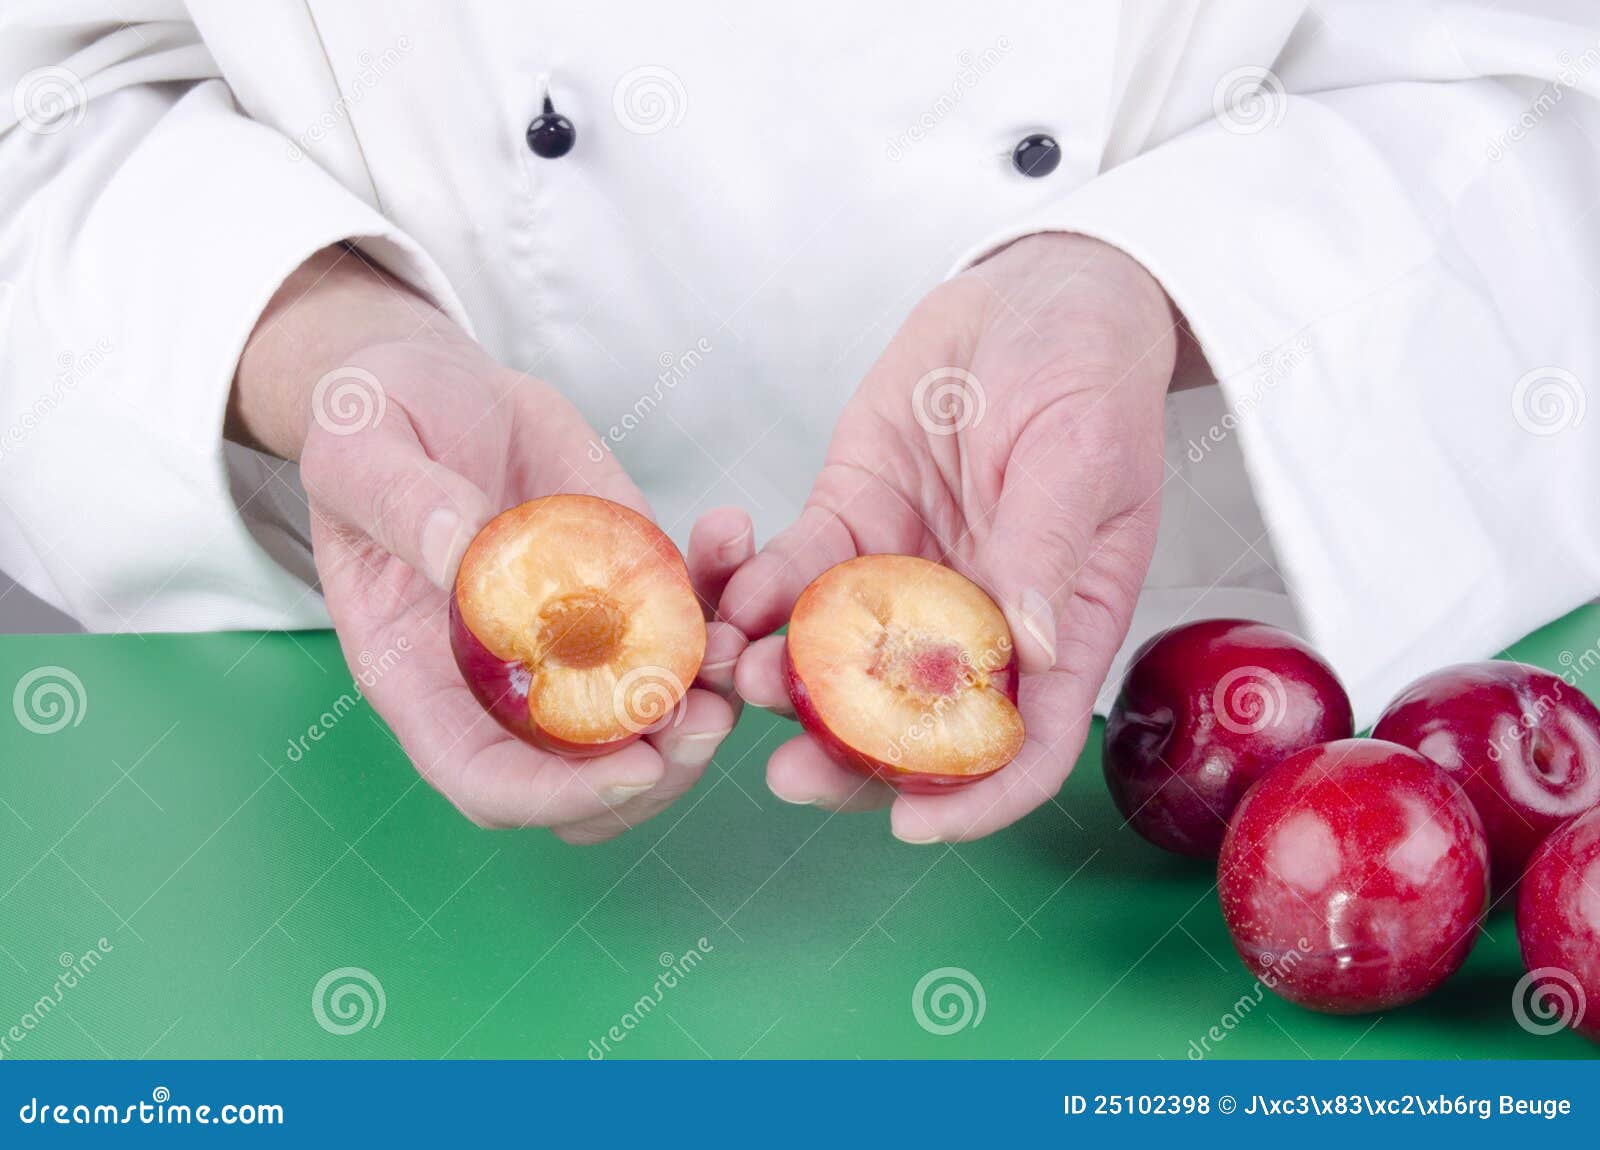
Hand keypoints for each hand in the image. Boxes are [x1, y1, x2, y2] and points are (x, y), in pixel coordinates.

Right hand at [230, 247, 749, 840]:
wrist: (437, 390)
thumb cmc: (373, 431)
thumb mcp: (359, 453)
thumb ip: (401, 504)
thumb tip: (461, 553)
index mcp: (421, 676)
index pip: (487, 779)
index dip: (558, 795)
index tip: (634, 769)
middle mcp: (505, 678)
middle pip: (589, 774)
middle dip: (662, 766)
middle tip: (711, 712)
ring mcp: (575, 639)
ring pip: (654, 714)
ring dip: (708, 694)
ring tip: (735, 641)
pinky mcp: (624, 585)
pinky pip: (685, 617)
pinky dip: (721, 593)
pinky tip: (729, 533)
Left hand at [721, 233, 1177, 841]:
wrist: (1029, 293)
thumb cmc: (1087, 368)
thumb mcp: (1082, 454)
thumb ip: (1047, 549)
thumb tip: (1033, 650)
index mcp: (1055, 626)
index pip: (1023, 745)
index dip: (973, 800)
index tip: (911, 829)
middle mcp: (974, 620)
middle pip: (912, 726)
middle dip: (848, 760)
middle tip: (786, 773)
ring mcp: (904, 579)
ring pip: (838, 665)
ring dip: (786, 684)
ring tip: (738, 677)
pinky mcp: (847, 527)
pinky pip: (794, 581)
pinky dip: (758, 597)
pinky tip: (729, 599)